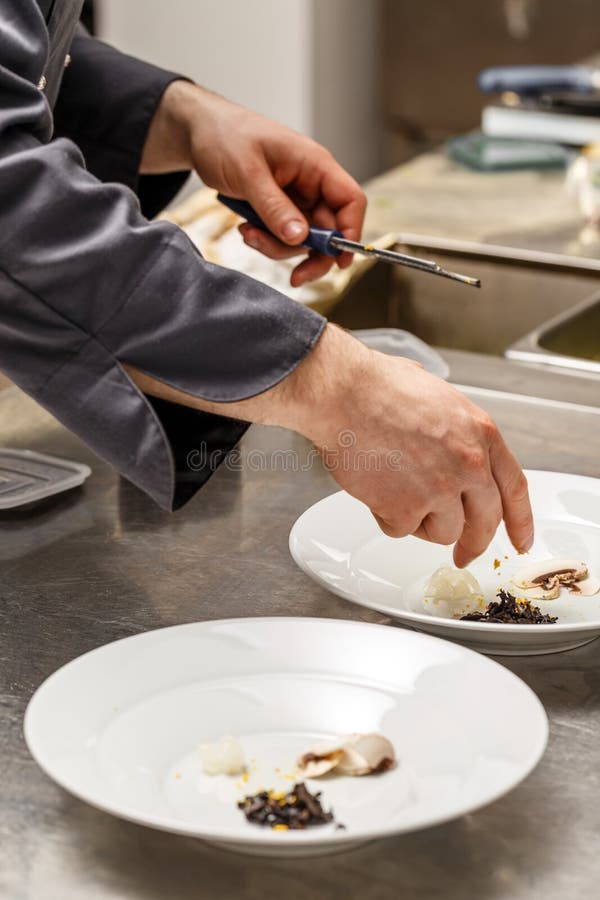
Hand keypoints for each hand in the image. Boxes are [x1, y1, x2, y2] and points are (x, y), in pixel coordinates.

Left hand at [141, 81, 366, 285]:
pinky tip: (246, 229)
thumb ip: (274, 207)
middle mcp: (311, 183)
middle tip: (295, 276)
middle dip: (309, 253)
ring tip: (249, 234)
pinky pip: (283, 236)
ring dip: (278, 247)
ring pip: (303, 239)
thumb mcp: (248, 173)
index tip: (339, 260)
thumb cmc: (225, 136)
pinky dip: (266, 240)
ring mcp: (295, 197)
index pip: (350, 201)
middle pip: (330, 230)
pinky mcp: (279, 208)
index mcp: (314, 164)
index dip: (351, 232)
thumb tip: (299, 237)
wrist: (199, 132)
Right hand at [296, 328, 533, 567]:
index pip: (514, 488)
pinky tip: (376, 490)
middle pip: (485, 521)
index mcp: (481, 435)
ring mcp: (439, 490)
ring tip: (398, 493)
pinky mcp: (406, 509)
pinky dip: (387, 517)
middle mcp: (469, 465)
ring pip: (445, 532)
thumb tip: (451, 446)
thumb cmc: (379, 387)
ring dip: (422, 522)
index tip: (519, 540)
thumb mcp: (440, 400)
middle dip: (473, 542)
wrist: (344, 394)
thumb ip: (457, 433)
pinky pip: (403, 530)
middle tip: (463, 553)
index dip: (520, 520)